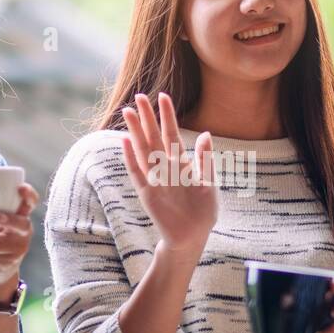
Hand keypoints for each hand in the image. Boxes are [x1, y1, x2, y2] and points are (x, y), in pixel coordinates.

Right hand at [121, 92, 216, 256]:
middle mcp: (165, 168)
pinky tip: (125, 142)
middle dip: (146, 118)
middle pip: (153, 137)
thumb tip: (205, 134)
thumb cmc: (202, 211)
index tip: (163, 96)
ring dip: (135, 132)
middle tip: (139, 96)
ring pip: (142, 151)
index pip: (171, 134)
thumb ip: (205, 160)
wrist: (193, 237)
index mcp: (180, 164)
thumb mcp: (209, 183)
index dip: (167, 116)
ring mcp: (154, 179)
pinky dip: (131, 159)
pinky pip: (137, 174)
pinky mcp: (147, 194)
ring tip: (128, 112)